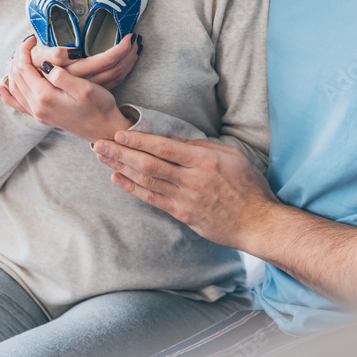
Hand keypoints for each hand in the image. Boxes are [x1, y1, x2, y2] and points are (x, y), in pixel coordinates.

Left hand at [0, 37, 132, 141]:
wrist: (104, 130)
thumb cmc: (99, 107)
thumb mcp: (84, 88)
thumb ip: (61, 75)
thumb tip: (44, 64)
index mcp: (45, 97)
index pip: (25, 68)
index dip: (25, 50)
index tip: (32, 38)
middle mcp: (37, 107)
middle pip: (17, 76)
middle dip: (18, 57)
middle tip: (27, 43)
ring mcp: (38, 113)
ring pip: (15, 88)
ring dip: (14, 70)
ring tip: (20, 56)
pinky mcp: (42, 116)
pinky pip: (17, 104)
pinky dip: (7, 94)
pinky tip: (0, 89)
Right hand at [29, 33, 141, 90]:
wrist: (34, 87)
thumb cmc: (34, 67)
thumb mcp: (38, 58)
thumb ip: (53, 54)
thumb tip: (71, 53)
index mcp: (73, 74)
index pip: (105, 61)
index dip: (120, 49)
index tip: (128, 36)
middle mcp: (84, 84)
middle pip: (116, 69)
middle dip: (129, 53)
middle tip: (136, 38)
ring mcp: (89, 89)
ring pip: (118, 76)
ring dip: (130, 59)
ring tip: (136, 44)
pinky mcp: (91, 90)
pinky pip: (115, 81)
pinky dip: (125, 68)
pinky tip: (130, 59)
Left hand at [91, 131, 277, 250]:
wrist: (258, 223)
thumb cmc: (248, 187)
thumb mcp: (233, 156)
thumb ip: (204, 147)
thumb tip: (177, 142)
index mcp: (204, 161)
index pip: (165, 147)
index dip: (140, 140)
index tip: (120, 133)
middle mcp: (191, 179)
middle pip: (149, 163)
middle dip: (121, 152)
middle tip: (98, 144)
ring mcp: (185, 199)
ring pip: (146, 181)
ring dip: (121, 168)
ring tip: (102, 158)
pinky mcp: (182, 214)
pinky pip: (152, 200)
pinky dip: (133, 189)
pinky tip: (118, 180)